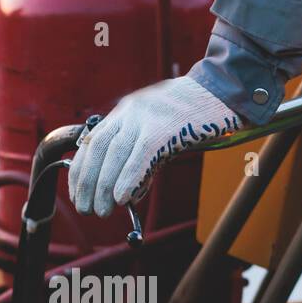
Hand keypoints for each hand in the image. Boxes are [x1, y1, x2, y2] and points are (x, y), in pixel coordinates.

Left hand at [67, 76, 242, 217]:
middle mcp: (130, 111)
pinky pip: (141, 156)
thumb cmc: (195, 116)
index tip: (77, 195)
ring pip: (115, 154)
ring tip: (102, 210)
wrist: (224, 91)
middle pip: (99, 149)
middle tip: (87, 209)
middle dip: (88, 182)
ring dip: (104, 186)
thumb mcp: (160, 133)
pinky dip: (129, 178)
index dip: (80, 171)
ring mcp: (147, 117)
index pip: (91, 142)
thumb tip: (127, 193)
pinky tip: (122, 197)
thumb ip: (142, 159)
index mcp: (126, 111)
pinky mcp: (165, 127)